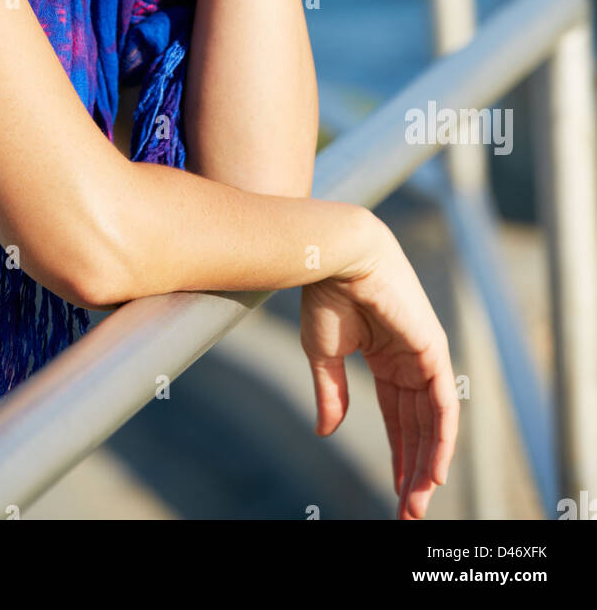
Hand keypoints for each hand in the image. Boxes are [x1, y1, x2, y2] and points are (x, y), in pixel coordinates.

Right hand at [300, 217, 458, 519]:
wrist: (337, 257)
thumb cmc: (326, 294)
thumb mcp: (323, 354)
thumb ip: (332, 393)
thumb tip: (328, 431)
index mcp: (385, 357)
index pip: (398, 418)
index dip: (398, 455)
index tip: (395, 492)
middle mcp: (410, 360)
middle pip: (419, 426)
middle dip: (414, 470)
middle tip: (407, 510)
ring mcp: (425, 355)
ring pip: (433, 422)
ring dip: (428, 464)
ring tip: (416, 501)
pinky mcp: (433, 350)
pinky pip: (443, 404)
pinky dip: (442, 439)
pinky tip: (435, 471)